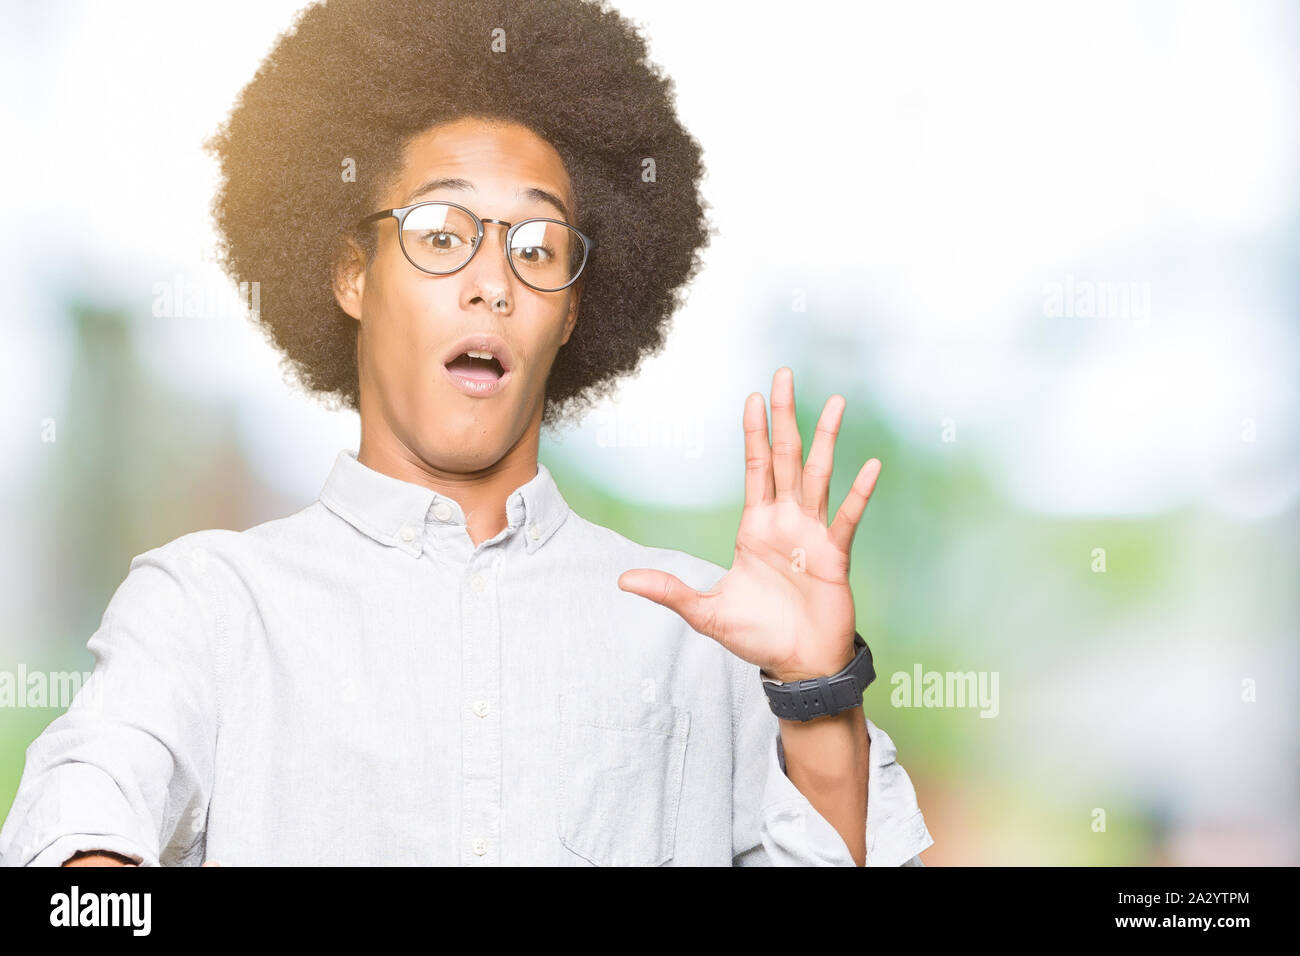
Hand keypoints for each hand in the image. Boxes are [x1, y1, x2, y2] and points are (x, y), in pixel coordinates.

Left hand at [618, 367, 880, 681]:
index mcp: (756, 526)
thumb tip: (623, 580)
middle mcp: (785, 521)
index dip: (754, 433)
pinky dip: (859, 493)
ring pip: (818, 475)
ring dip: (827, 439)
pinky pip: (847, 518)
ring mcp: (812, 534)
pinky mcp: (835, 555)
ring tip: (835, 402)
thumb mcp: (706, 613)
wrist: (799, 664)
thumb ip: (670, 591)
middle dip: (785, 416)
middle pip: (786, 457)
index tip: (753, 396)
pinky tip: (870, 466)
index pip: (755, 468)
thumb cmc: (758, 636)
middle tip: (784, 374)